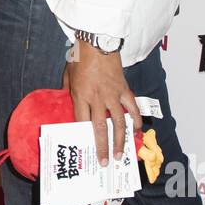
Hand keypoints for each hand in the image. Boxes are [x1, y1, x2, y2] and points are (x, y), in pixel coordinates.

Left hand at [63, 40, 141, 166]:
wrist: (97, 42)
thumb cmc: (80, 58)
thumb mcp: (67, 75)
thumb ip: (68, 91)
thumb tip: (68, 104)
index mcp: (80, 95)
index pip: (82, 121)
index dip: (84, 136)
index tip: (85, 149)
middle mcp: (96, 98)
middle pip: (100, 128)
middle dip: (102, 147)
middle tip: (105, 162)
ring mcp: (112, 94)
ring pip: (118, 122)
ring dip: (120, 140)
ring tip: (120, 154)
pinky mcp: (124, 89)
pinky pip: (132, 107)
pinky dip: (136, 119)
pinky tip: (137, 129)